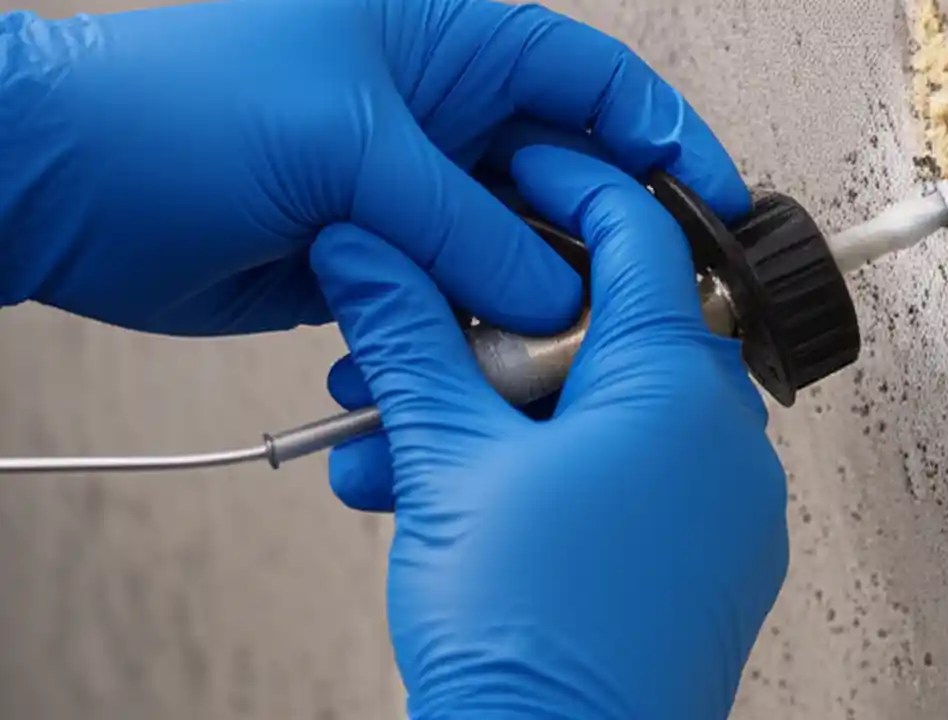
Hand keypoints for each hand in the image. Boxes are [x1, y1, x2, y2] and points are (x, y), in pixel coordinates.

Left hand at [0, 0, 747, 334]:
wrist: (57, 190)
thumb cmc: (169, 108)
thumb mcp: (348, 144)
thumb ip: (466, 223)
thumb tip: (555, 291)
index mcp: (448, 40)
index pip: (592, 84)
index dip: (665, 140)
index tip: (717, 200)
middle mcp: (441, 116)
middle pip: (568, 183)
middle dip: (603, 248)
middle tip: (633, 309)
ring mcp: (414, 195)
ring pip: (514, 259)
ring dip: (525, 313)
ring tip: (528, 354)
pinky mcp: (383, 265)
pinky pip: (455, 307)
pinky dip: (463, 344)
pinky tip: (451, 368)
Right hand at [312, 147, 788, 717]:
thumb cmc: (532, 641)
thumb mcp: (448, 462)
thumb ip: (408, 338)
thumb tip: (370, 255)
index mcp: (678, 384)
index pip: (635, 232)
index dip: (566, 184)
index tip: (512, 169)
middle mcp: (718, 435)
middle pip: (596, 330)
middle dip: (482, 339)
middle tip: (406, 351)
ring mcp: (713, 503)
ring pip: (589, 413)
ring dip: (484, 419)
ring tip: (391, 450)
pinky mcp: (693, 557)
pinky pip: (612, 477)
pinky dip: (530, 471)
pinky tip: (440, 497)